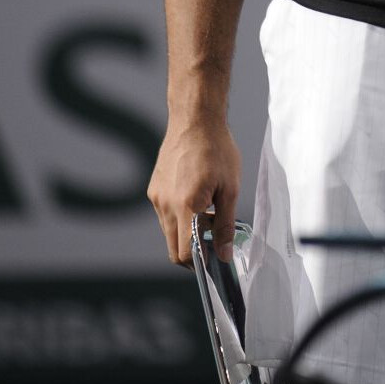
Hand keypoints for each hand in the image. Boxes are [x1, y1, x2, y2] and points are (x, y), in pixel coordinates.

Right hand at [147, 116, 241, 265]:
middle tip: (213, 240)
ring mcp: (157, 197)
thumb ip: (226, 225)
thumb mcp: (231, 189)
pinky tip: (195, 200)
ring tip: (207, 213)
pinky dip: (178, 217)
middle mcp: (166, 204)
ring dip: (185, 233)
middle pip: (173, 248)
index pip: (184, 254)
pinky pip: (164, 215)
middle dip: (192, 252)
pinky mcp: (154, 189)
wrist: (195, 121)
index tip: (214, 258)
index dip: (199, 262)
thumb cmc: (217, 150)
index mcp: (187, 206)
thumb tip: (224, 254)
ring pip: (168, 232)